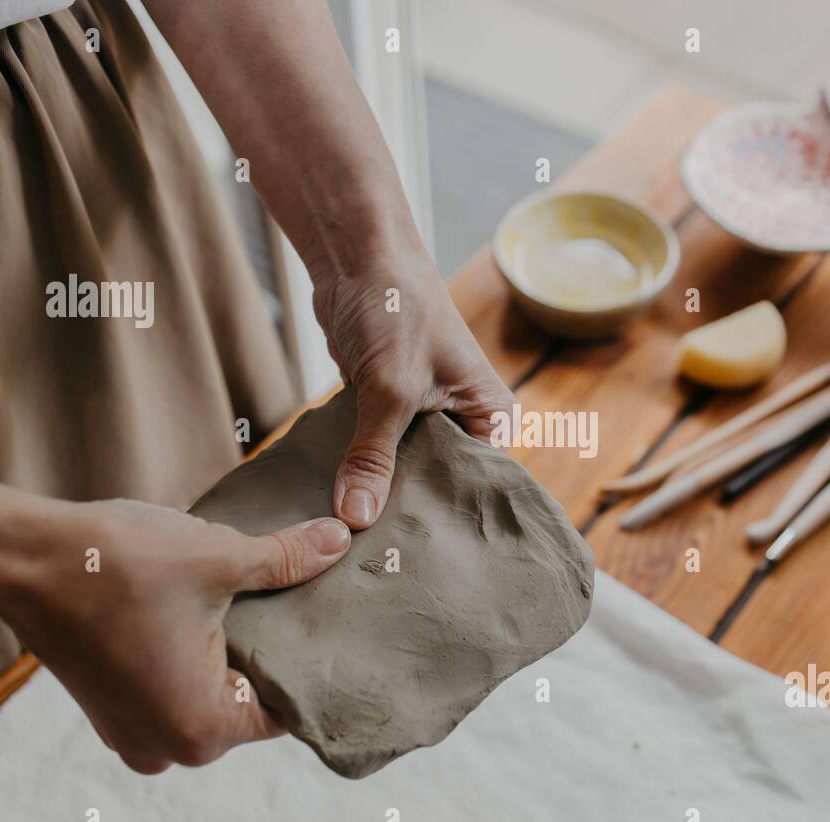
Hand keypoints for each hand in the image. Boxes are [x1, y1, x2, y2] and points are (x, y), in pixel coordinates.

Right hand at [0, 499, 350, 773]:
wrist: (23, 557)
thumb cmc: (120, 565)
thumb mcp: (222, 558)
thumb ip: (287, 560)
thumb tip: (341, 542)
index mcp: (202, 731)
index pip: (285, 707)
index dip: (305, 659)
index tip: (322, 619)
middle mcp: (166, 749)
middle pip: (247, 699)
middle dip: (266, 649)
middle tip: (292, 597)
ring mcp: (132, 733)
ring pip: (208, 691)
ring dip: (226, 647)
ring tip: (247, 595)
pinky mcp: (109, 709)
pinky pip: (171, 686)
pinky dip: (190, 652)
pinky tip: (201, 606)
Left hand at [314, 232, 513, 529]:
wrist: (356, 254)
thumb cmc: (397, 305)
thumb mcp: (389, 388)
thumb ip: (373, 456)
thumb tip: (356, 519)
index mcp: (491, 417)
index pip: (480, 486)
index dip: (448, 519)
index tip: (416, 558)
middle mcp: (465, 422)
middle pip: (438, 485)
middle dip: (407, 511)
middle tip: (378, 557)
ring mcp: (423, 418)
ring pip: (402, 472)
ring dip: (377, 494)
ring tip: (356, 542)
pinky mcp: (386, 412)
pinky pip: (374, 455)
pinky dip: (357, 472)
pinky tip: (337, 506)